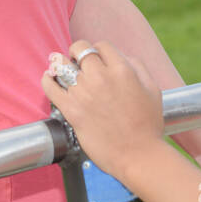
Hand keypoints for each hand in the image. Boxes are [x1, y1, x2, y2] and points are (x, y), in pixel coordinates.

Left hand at [41, 40, 164, 177]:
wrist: (137, 155)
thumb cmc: (148, 124)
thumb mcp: (152, 89)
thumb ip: (138, 67)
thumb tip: (122, 57)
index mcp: (122, 70)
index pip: (101, 45)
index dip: (99, 51)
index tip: (98, 59)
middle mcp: (101, 78)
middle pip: (80, 49)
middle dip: (78, 53)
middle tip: (78, 62)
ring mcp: (84, 93)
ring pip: (62, 65)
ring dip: (61, 64)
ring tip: (63, 68)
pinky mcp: (71, 110)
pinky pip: (50, 87)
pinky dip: (48, 79)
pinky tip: (50, 79)